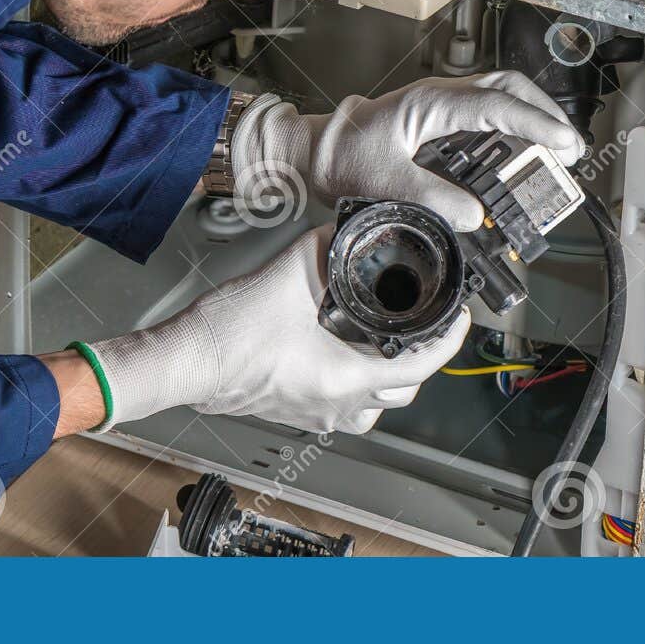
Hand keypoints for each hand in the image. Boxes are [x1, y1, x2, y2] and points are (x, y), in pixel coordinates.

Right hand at [78, 227, 467, 433]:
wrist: (183, 362)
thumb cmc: (225, 334)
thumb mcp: (288, 274)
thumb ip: (328, 248)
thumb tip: (351, 229)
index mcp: (344, 376)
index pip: (421, 365)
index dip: (448, 339)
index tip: (460, 317)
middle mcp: (336, 405)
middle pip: (404, 390)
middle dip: (421, 357)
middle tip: (427, 324)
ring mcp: (315, 414)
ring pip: (375, 405)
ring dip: (388, 375)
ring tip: (389, 340)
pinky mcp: (296, 412)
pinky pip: (344, 407)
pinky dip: (356, 383)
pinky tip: (344, 355)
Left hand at [234, 71, 582, 229]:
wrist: (320, 150)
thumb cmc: (346, 158)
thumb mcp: (385, 182)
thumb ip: (430, 197)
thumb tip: (473, 215)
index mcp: (432, 103)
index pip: (496, 104)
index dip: (534, 123)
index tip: (563, 143)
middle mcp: (444, 96)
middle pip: (510, 89)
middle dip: (546, 114)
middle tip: (571, 150)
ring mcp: (446, 104)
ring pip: (503, 97)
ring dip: (534, 119)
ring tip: (559, 153)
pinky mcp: (445, 119)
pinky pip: (490, 115)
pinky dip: (516, 129)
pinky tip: (526, 155)